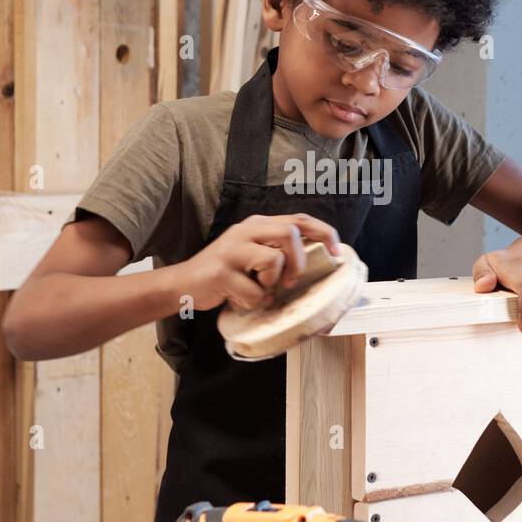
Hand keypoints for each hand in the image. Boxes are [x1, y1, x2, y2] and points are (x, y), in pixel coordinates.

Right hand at [176, 214, 342, 311]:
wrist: (184, 283)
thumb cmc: (226, 273)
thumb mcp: (253, 254)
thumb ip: (277, 251)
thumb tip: (315, 263)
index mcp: (258, 224)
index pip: (299, 219)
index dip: (324, 233)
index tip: (337, 252)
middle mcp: (246, 230)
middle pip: (290, 233)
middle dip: (299, 262)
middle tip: (291, 282)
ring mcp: (232, 249)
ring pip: (274, 260)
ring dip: (272, 284)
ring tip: (259, 290)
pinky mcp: (222, 272)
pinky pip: (255, 291)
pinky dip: (254, 302)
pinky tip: (240, 299)